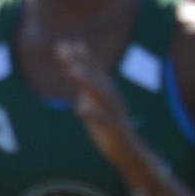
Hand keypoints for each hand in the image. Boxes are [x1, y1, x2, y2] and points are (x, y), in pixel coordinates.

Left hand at [55, 39, 150, 181]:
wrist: (129, 152)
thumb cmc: (109, 127)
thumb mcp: (95, 105)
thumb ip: (85, 88)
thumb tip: (74, 69)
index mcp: (107, 93)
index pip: (93, 71)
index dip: (80, 57)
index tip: (65, 44)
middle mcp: (112, 99)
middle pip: (95, 77)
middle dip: (81, 63)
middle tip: (66, 50)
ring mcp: (114, 113)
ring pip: (101, 94)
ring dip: (88, 81)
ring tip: (73, 70)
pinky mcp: (114, 130)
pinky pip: (103, 120)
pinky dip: (92, 113)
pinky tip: (79, 108)